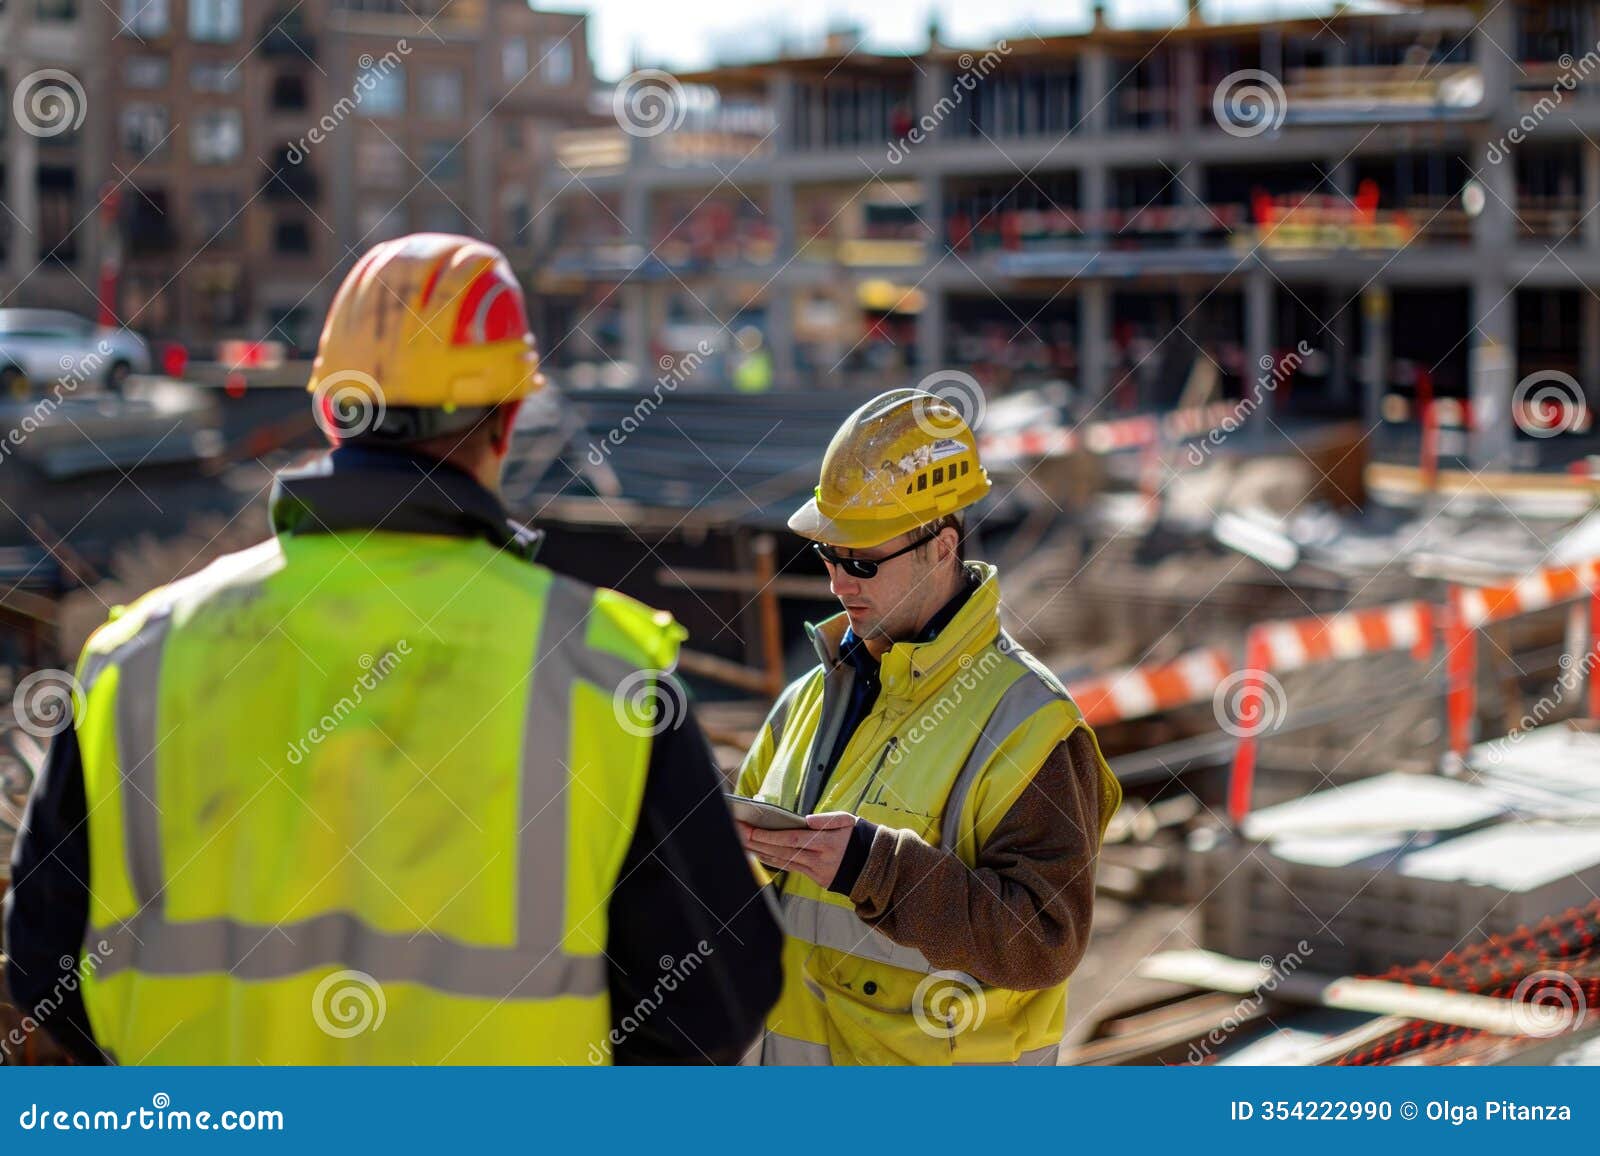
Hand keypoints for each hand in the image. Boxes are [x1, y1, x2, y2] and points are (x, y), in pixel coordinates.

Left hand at [737, 811, 856, 888]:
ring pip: (784, 861)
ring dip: (761, 852)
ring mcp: (817, 871)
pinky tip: (760, 853)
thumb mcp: (848, 821)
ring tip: (742, 842)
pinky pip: (790, 868)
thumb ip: (827, 819)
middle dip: (758, 842)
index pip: (792, 840)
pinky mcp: (816, 878)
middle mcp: (820, 860)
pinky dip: (773, 860)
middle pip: (782, 851)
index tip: (751, 830)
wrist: (874, 865)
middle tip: (738, 833)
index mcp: (827, 843)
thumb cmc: (859, 836)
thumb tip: (806, 820)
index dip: (770, 836)